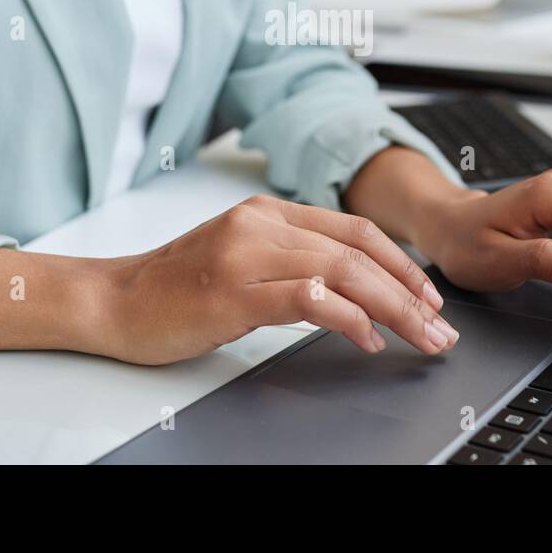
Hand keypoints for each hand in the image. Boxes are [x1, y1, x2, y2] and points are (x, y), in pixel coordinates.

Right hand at [93, 195, 459, 364]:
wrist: (110, 302)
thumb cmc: (173, 289)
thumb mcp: (239, 259)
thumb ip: (289, 260)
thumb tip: (351, 292)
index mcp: (267, 212)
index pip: (354, 229)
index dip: (401, 262)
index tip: (430, 295)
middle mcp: (261, 225)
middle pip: (358, 252)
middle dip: (410, 292)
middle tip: (441, 328)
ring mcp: (246, 255)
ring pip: (343, 272)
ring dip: (394, 308)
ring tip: (422, 337)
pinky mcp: (232, 291)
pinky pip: (308, 299)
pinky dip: (348, 319)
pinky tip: (368, 339)